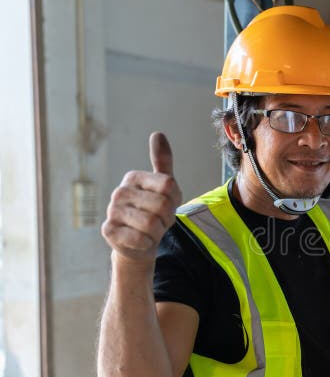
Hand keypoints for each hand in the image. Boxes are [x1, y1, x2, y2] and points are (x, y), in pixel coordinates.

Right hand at [102, 132, 181, 263]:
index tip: (167, 204)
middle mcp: (120, 191)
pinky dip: (146, 243)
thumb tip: (157, 133)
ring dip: (157, 232)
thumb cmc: (155, 212)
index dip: (175, 200)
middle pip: (162, 205)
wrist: (140, 243)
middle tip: (159, 221)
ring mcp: (111, 211)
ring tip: (150, 231)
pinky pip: (139, 238)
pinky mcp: (108, 231)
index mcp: (134, 177)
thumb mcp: (165, 188)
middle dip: (167, 218)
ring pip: (151, 223)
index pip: (168, 185)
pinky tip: (140, 240)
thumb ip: (163, 162)